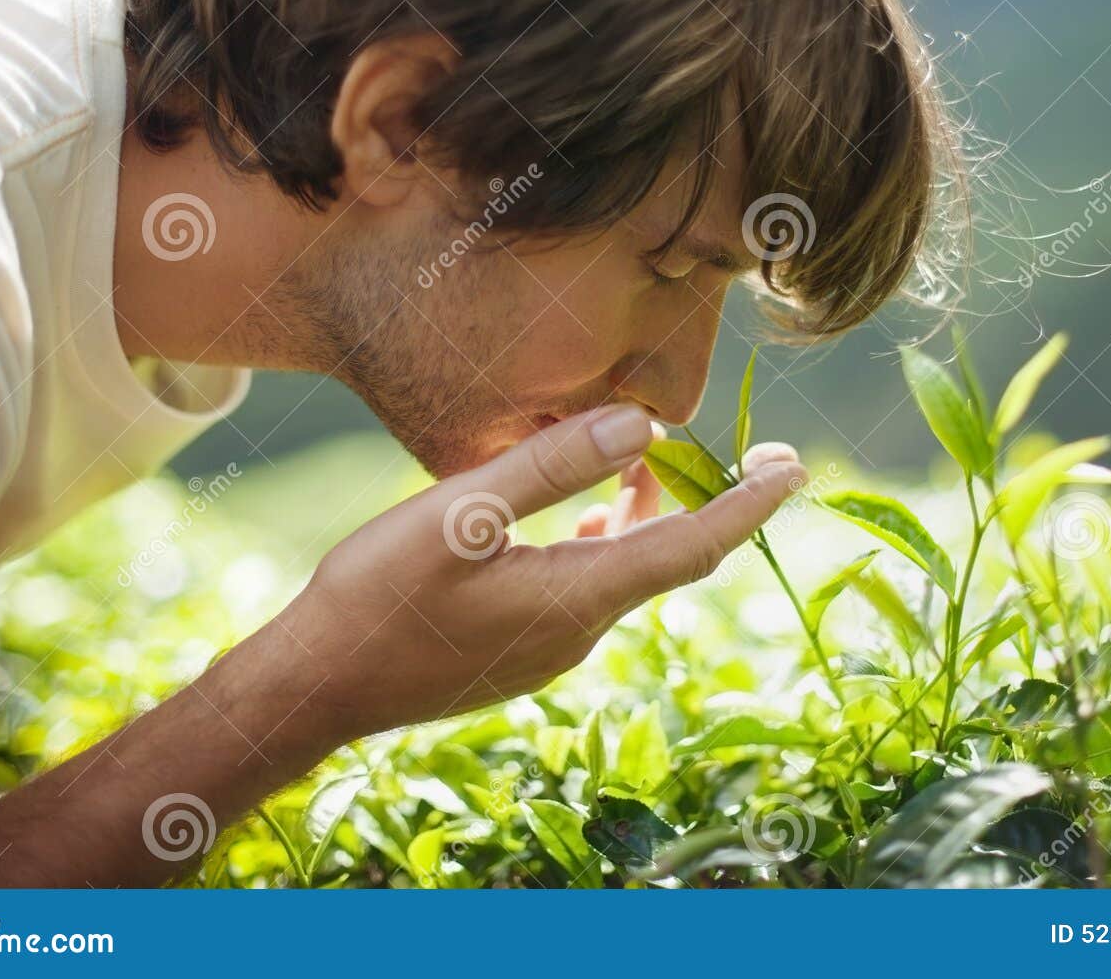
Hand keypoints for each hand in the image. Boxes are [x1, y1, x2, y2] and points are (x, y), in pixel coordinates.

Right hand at [278, 405, 804, 741]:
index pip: (695, 545)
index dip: (750, 502)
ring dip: (642, 513)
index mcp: (579, 596)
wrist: (316, 686)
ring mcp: (553, 648)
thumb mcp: (461, 514)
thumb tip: (642, 424)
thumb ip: (552, 464)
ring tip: (636, 454)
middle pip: (667, 554)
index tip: (794, 465)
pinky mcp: (524, 651)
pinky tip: (578, 517)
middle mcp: (581, 631)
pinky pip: (590, 588)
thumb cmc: (377, 595)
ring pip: (626, 569)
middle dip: (698, 495)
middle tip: (714, 439)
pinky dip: (603, 540)